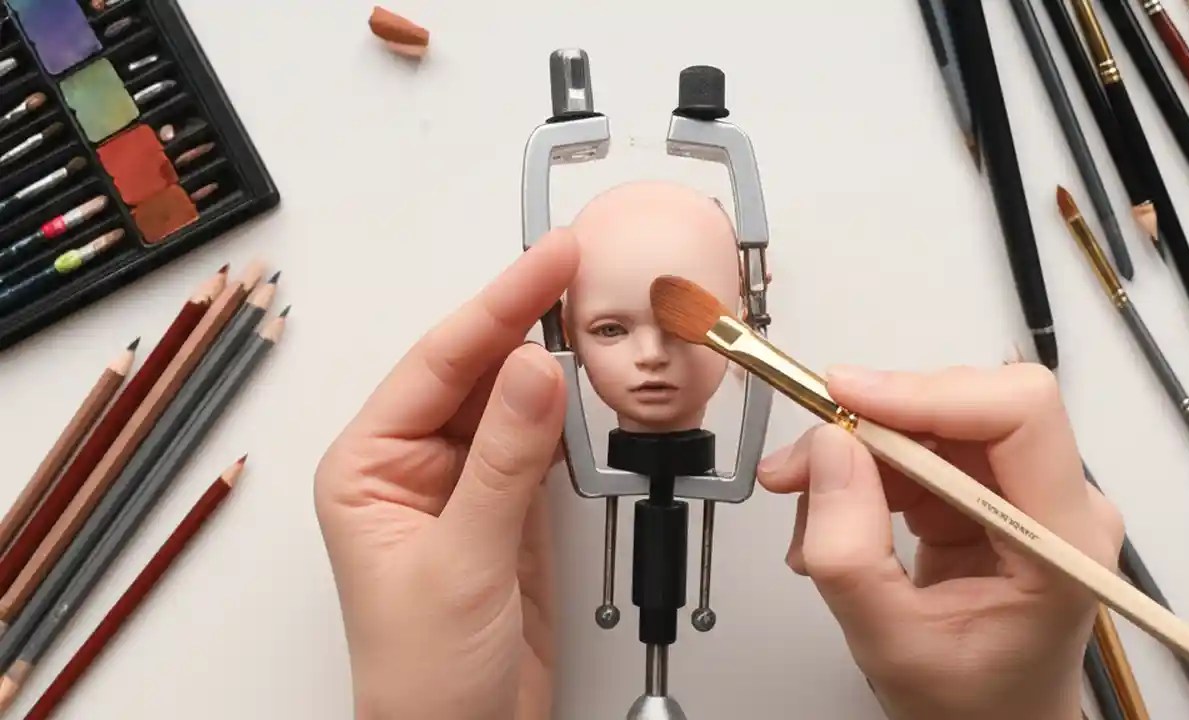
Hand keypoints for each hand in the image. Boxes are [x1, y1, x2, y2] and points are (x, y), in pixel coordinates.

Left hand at [314, 229, 578, 719]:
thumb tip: (533, 369)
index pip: (439, 363)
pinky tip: (586, 382)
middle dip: (524, 316)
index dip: (499, 305)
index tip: (549, 262)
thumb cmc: (422, 677)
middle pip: (473, 367)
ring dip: (548, 357)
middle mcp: (411, 466)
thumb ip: (503, 460)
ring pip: (508, 398)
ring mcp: (462, 484)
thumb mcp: (462, 561)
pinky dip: (566, 411)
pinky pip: (536, 440)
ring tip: (590, 309)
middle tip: (577, 266)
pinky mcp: (506, 509)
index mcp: (369, 466)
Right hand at [757, 363, 1123, 719]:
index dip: (930, 391)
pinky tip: (833, 526)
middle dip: (872, 427)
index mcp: (1064, 542)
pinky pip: (914, 454)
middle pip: (966, 409)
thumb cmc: (972, 707)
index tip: (848, 398)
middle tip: (798, 467)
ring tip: (808, 520)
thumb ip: (851, 553)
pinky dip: (861, 478)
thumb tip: (826, 449)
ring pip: (930, 426)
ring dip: (855, 458)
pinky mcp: (984, 496)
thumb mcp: (892, 644)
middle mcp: (1058, 504)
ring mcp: (1022, 495)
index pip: (1021, 415)